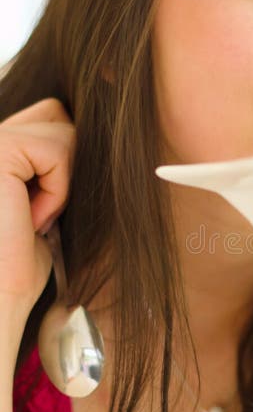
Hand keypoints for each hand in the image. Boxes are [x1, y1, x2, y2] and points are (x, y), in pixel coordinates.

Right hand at [0, 99, 74, 315]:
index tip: (45, 210)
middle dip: (65, 162)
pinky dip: (59, 189)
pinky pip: (57, 149)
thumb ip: (50, 161)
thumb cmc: (20, 261)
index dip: (64, 160)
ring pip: (62, 130)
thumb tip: (86, 127)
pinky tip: (32, 220)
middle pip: (55, 112)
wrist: (0, 299)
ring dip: (62, 182)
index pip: (49, 114)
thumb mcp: (43, 199)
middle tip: (42, 212)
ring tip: (34, 219)